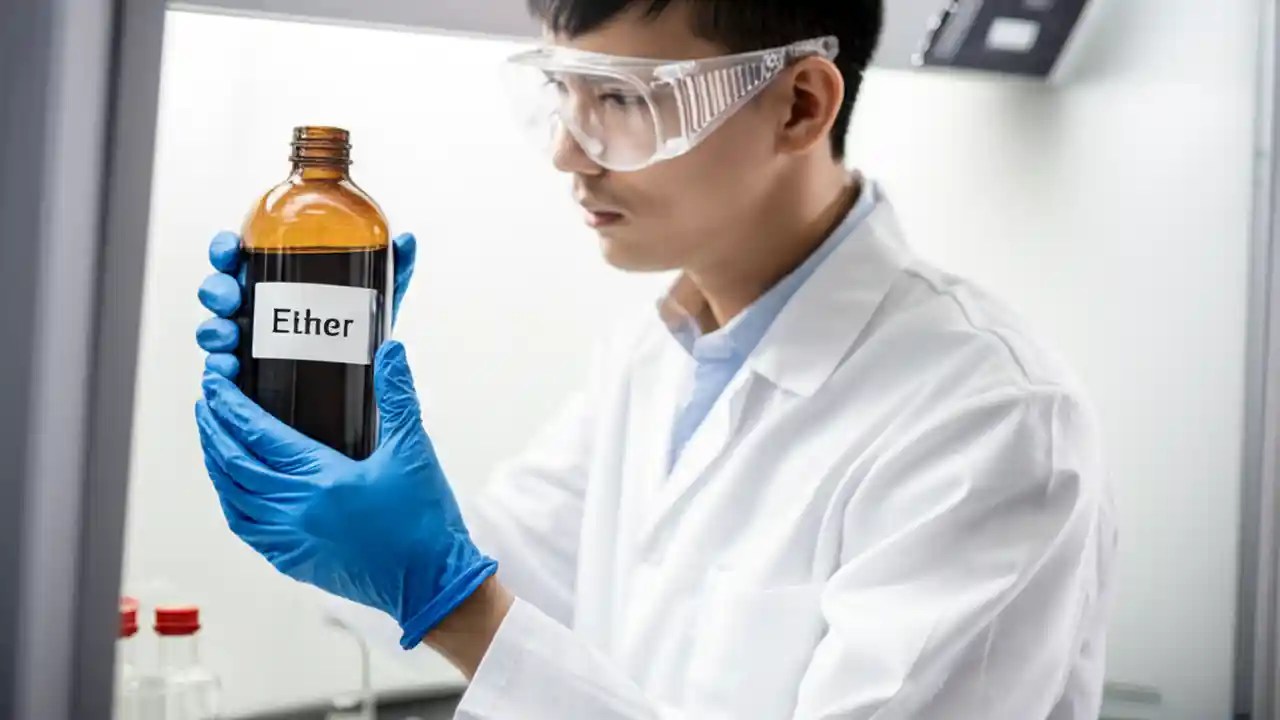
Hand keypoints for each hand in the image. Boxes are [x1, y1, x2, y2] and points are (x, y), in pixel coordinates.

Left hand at [195, 341, 497, 647]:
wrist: (431, 583)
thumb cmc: (423, 522)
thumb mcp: (414, 450)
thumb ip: (398, 396)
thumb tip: (391, 351)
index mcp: (322, 479)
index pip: (258, 434)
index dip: (231, 406)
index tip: (215, 384)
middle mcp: (297, 510)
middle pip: (235, 464)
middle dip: (214, 429)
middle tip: (206, 401)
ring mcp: (291, 540)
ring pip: (233, 498)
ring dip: (216, 466)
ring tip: (211, 440)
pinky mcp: (295, 561)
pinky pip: (246, 529)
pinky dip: (231, 503)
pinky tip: (233, 491)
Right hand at [196, 230, 416, 377]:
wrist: (365, 400)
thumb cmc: (364, 342)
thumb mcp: (377, 306)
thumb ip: (392, 273)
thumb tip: (407, 239)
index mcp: (281, 284)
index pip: (242, 258)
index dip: (226, 249)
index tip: (230, 250)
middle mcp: (260, 313)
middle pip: (221, 291)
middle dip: (216, 289)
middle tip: (231, 298)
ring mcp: (252, 346)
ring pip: (215, 330)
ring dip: (212, 329)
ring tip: (230, 337)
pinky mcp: (251, 381)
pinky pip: (223, 372)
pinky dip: (218, 368)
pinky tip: (226, 369)